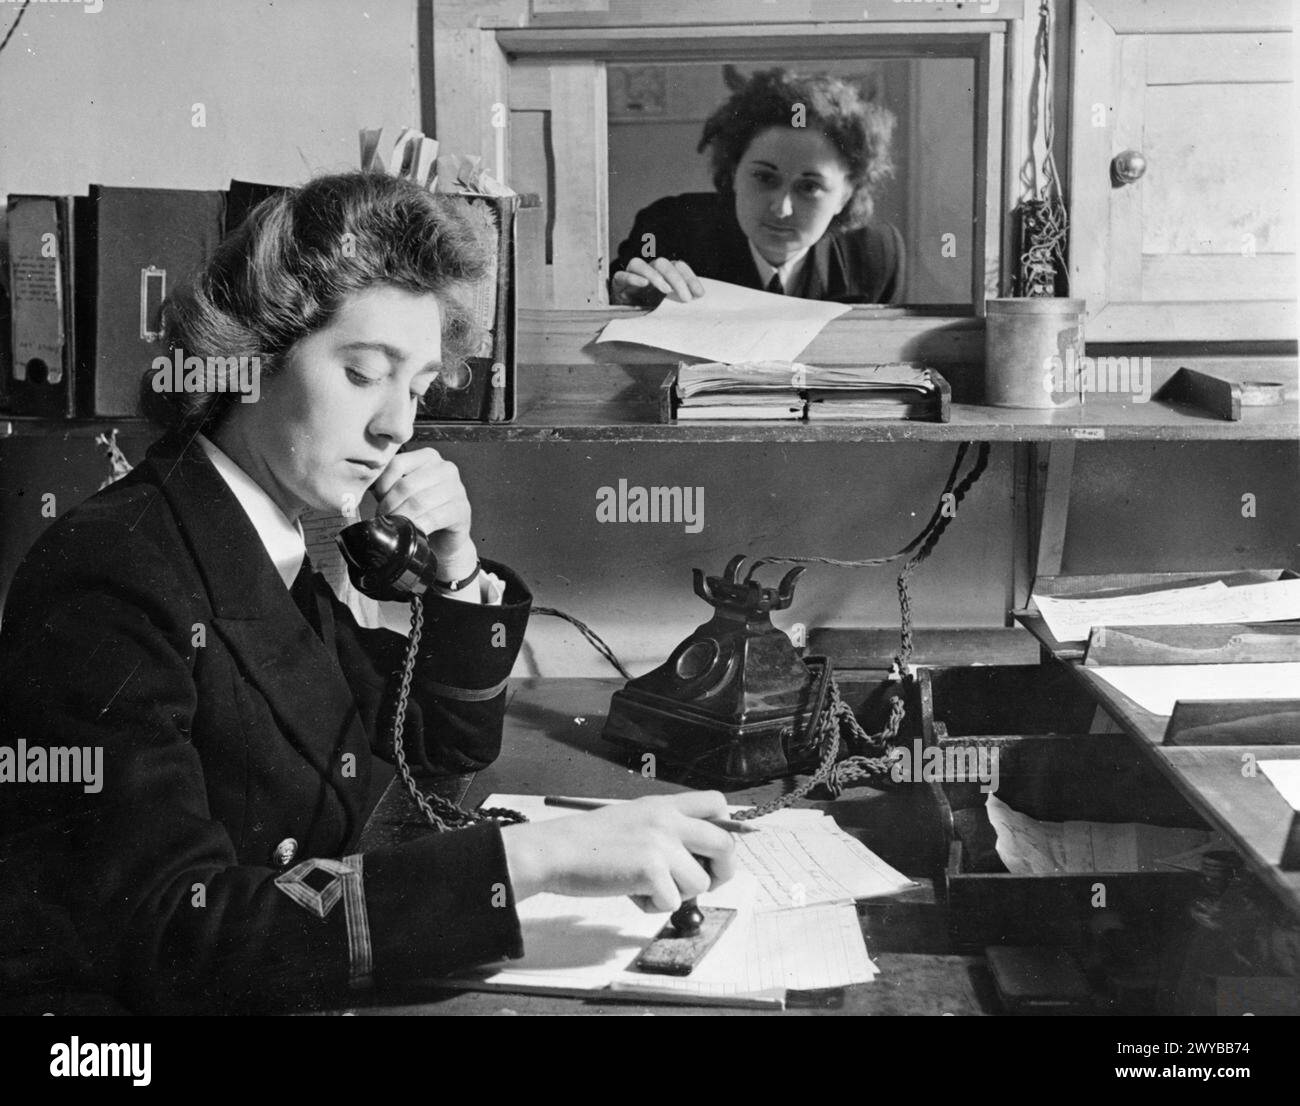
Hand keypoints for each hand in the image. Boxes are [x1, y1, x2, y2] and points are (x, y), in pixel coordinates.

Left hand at [371, 447, 471, 562]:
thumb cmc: (421, 513)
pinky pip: (434, 518)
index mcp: (429, 457)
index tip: (378, 501)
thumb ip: (388, 485)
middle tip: (384, 520)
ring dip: (401, 518)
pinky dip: (418, 527)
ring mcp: (457, 488)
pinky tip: (412, 534)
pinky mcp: (462, 510)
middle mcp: (446, 468)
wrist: (445, 539)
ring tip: (395, 528)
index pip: (397, 463)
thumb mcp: (402, 494)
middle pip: (407, 485)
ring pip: (419, 501)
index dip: (382, 485)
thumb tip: (362, 488)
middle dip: (390, 506)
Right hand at [500, 791, 737, 910]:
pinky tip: (631, 893)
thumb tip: (699, 855)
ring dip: (678, 893)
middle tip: (703, 882)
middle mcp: (668, 820)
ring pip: (701, 882)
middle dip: (722, 871)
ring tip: (646, 886)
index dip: (726, 828)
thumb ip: (666, 827)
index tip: (715, 850)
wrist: (557, 851)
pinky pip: (673, 902)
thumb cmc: (589, 841)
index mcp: (664, 805)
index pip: (717, 803)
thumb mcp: (634, 817)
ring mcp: (661, 844)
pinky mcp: (651, 870)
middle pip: (725, 844)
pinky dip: (653, 906)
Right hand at [611, 258, 704, 306]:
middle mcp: (648, 270)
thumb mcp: (668, 306)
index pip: (678, 266)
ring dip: (655, 275)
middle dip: (677, 279)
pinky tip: (643, 284)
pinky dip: (632, 278)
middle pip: (663, 264)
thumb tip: (700, 298)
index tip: (700, 295)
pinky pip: (622, 275)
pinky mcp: (617, 283)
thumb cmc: (648, 310)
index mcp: (662, 273)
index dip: (690, 278)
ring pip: (640, 264)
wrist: (622, 317)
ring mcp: (631, 275)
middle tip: (686, 299)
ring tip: (666, 290)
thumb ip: (680, 300)